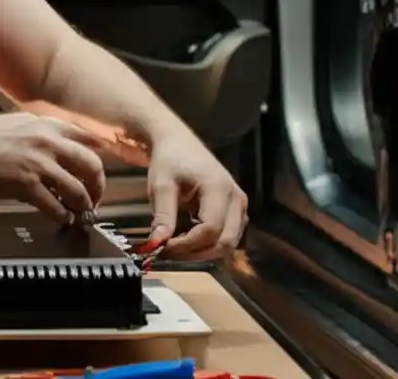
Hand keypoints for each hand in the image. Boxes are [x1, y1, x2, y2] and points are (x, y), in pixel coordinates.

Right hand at [0, 112, 106, 224]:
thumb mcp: (16, 125)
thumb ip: (40, 134)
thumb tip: (57, 149)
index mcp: (46, 125)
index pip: (88, 138)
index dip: (100, 156)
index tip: (100, 169)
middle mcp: (47, 141)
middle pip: (92, 165)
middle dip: (98, 185)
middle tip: (95, 196)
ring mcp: (38, 163)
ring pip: (78, 189)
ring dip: (83, 205)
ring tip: (82, 213)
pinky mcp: (25, 185)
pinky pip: (55, 206)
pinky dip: (64, 216)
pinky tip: (63, 219)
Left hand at [146, 135, 248, 260]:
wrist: (177, 143)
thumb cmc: (169, 160)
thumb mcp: (161, 186)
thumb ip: (162, 216)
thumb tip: (158, 244)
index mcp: (219, 188)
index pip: (210, 230)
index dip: (186, 245)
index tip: (162, 247)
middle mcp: (236, 198)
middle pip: (224, 242)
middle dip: (195, 253)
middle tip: (167, 252)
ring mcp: (239, 205)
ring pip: (228, 244)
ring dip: (201, 252)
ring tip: (175, 246)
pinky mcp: (236, 211)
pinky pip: (227, 237)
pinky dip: (207, 244)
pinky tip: (185, 238)